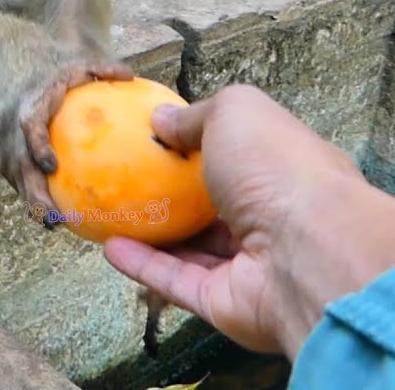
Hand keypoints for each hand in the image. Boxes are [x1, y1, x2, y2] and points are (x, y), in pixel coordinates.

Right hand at [6, 55, 133, 215]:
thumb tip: (129, 76)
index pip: (27, 127)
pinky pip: (16, 175)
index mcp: (26, 103)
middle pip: (17, 163)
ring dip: (29, 199)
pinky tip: (52, 211)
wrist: (2, 62)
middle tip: (53, 218)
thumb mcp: (73, 60)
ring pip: (14, 175)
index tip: (50, 166)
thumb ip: (98, 67)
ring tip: (52, 223)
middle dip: (31, 192)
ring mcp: (1, 141)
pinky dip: (30, 192)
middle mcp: (8, 126)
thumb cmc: (47, 64)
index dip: (36, 146)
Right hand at [103, 84, 394, 358]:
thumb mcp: (236, 113)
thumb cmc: (278, 170)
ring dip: (152, 233)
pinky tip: (109, 245)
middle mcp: (273, 220)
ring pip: (193, 249)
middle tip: (128, 179)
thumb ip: (196, 116)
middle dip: (176, 196)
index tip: (159, 140)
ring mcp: (249, 265)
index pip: (245, 160)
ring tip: (111, 213)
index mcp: (285, 173)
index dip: (206, 148)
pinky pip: (175, 280)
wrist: (306, 252)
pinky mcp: (222, 301)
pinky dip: (141, 264)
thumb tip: (162, 119)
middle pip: (216, 208)